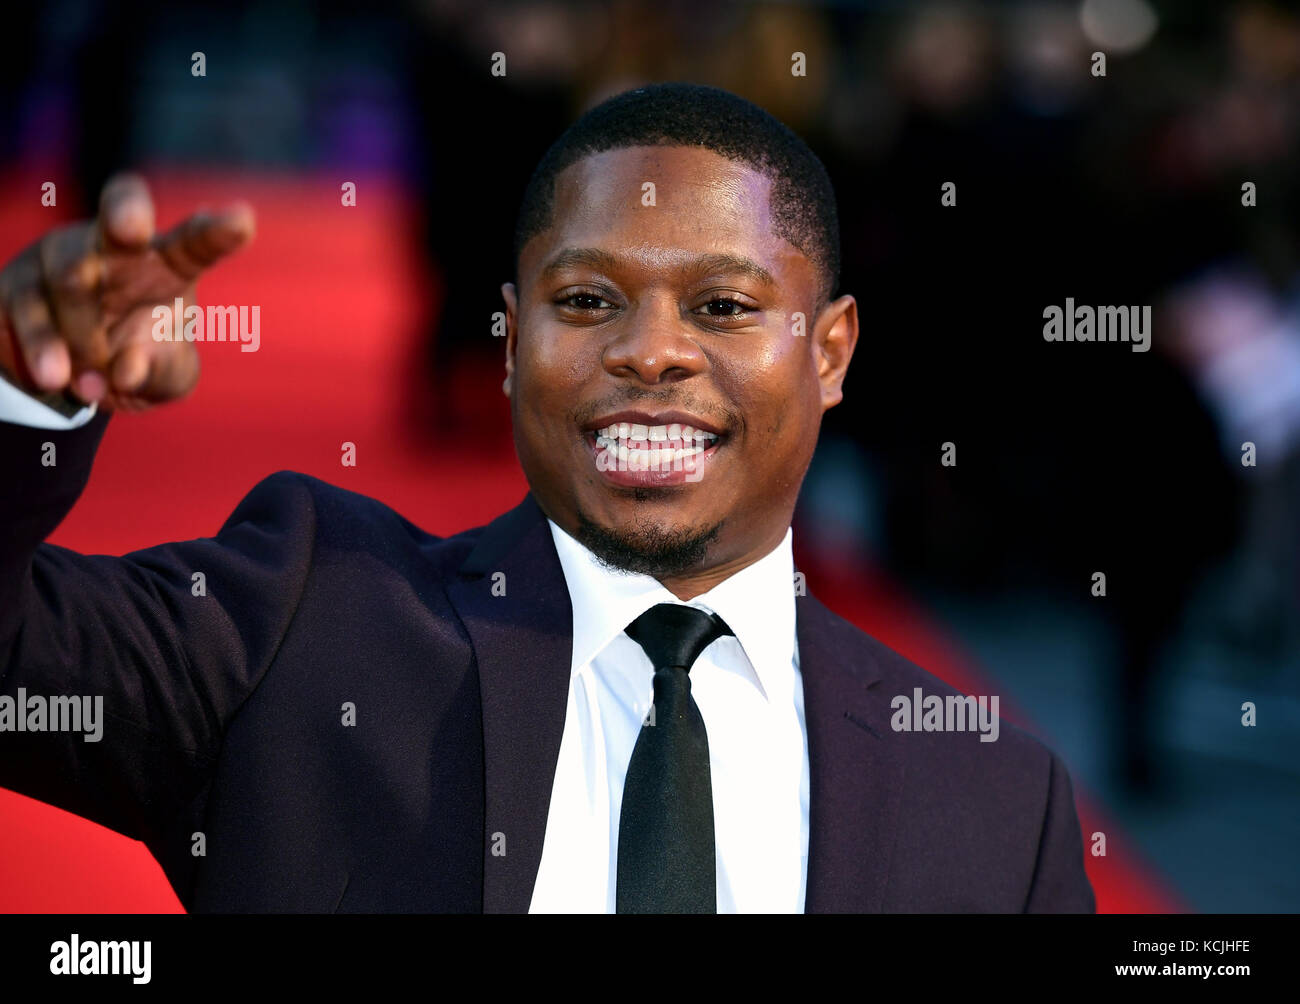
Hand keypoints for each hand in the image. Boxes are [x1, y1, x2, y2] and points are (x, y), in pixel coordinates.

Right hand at [0, 173, 254, 411]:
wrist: (69, 380)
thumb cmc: (137, 361)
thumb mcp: (165, 378)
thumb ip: (160, 374)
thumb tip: (126, 367)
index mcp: (166, 264)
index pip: (195, 242)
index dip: (216, 232)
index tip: (243, 220)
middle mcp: (111, 246)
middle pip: (119, 214)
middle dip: (125, 215)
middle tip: (133, 230)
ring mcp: (56, 258)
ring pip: (69, 281)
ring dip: (81, 338)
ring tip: (91, 387)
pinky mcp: (11, 284)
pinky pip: (21, 309)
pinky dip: (40, 348)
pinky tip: (52, 378)